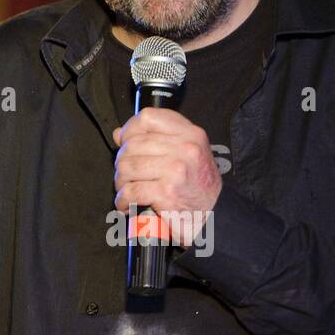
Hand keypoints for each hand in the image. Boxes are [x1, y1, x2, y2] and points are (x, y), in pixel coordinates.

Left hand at [112, 110, 221, 247]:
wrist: (215, 216)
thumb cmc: (199, 186)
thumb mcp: (187, 154)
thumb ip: (156, 140)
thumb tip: (119, 134)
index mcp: (191, 134)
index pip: (149, 118)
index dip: (130, 129)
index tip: (124, 142)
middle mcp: (185, 148)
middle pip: (133, 144)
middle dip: (122, 162)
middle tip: (126, 174)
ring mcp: (176, 170)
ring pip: (127, 167)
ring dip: (121, 182)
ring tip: (127, 190)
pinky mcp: (166, 192)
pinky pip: (130, 191)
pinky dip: (122, 200)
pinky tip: (126, 204)